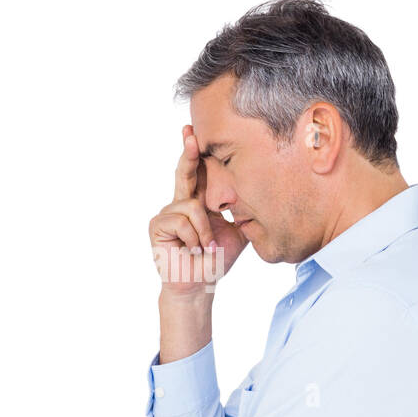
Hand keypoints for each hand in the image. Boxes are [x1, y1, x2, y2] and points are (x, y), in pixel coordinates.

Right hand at [149, 124, 248, 297]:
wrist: (201, 283)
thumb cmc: (215, 259)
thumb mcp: (236, 233)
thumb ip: (241, 213)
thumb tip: (260, 193)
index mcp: (198, 202)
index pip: (199, 174)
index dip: (197, 153)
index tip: (196, 133)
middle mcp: (181, 203)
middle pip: (185, 172)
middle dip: (188, 152)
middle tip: (190, 133)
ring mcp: (167, 213)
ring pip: (192, 206)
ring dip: (205, 232)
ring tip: (205, 247)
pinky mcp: (158, 225)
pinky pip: (183, 221)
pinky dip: (194, 238)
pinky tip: (193, 249)